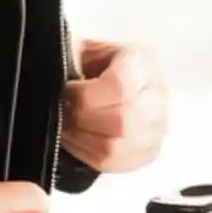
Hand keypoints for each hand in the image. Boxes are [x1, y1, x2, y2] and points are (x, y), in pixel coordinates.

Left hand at [61, 40, 167, 173]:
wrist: (106, 79)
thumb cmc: (94, 64)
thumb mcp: (82, 49)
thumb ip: (70, 59)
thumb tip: (54, 77)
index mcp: (142, 62)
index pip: (121, 86)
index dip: (87, 95)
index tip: (66, 92)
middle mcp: (157, 95)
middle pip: (122, 121)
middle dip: (82, 119)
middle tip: (62, 112)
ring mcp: (157, 127)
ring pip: (117, 147)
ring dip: (82, 139)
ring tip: (66, 126)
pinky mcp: (148, 151)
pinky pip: (115, 163)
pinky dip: (87, 154)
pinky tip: (76, 140)